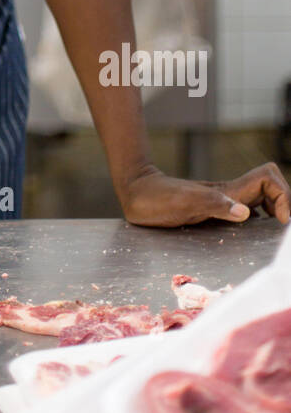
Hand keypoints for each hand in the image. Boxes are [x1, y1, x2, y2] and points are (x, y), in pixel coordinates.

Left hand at [118, 163, 290, 227]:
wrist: (135, 193)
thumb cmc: (156, 198)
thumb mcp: (184, 203)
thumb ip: (214, 205)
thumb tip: (246, 213)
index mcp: (227, 191)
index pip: (267, 179)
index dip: (283, 195)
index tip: (283, 220)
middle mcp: (229, 194)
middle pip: (269, 186)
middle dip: (284, 201)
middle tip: (283, 228)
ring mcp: (222, 201)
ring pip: (260, 197)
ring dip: (273, 209)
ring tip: (275, 231)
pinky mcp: (213, 209)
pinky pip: (245, 208)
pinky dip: (258, 217)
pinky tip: (252, 233)